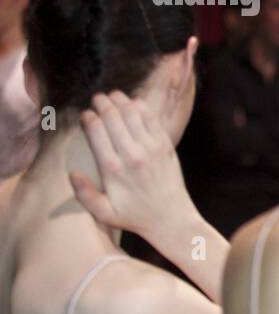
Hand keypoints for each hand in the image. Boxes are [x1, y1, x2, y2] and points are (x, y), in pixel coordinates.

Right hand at [69, 91, 195, 242]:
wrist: (171, 218)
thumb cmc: (134, 216)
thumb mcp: (104, 213)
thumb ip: (84, 194)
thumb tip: (72, 173)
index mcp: (112, 169)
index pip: (96, 132)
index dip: (89, 117)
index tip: (85, 113)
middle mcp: (132, 155)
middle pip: (113, 118)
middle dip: (103, 103)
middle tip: (97, 98)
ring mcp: (151, 148)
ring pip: (133, 114)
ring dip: (121, 101)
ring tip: (113, 96)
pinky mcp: (165, 146)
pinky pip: (152, 119)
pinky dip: (142, 108)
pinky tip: (134, 103)